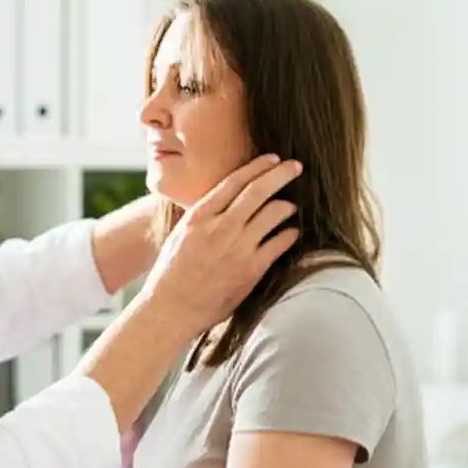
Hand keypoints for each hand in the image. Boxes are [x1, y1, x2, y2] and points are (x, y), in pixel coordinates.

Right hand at [139, 155, 301, 333]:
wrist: (171, 308)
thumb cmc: (172, 274)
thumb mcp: (181, 235)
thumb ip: (203, 217)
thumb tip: (222, 202)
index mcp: (200, 216)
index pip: (234, 181)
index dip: (257, 167)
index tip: (272, 159)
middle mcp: (220, 227)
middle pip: (259, 191)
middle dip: (281, 174)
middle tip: (295, 167)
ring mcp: (238, 248)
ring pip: (275, 213)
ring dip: (287, 206)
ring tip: (291, 207)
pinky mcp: (251, 270)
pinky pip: (280, 243)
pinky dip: (290, 234)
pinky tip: (291, 234)